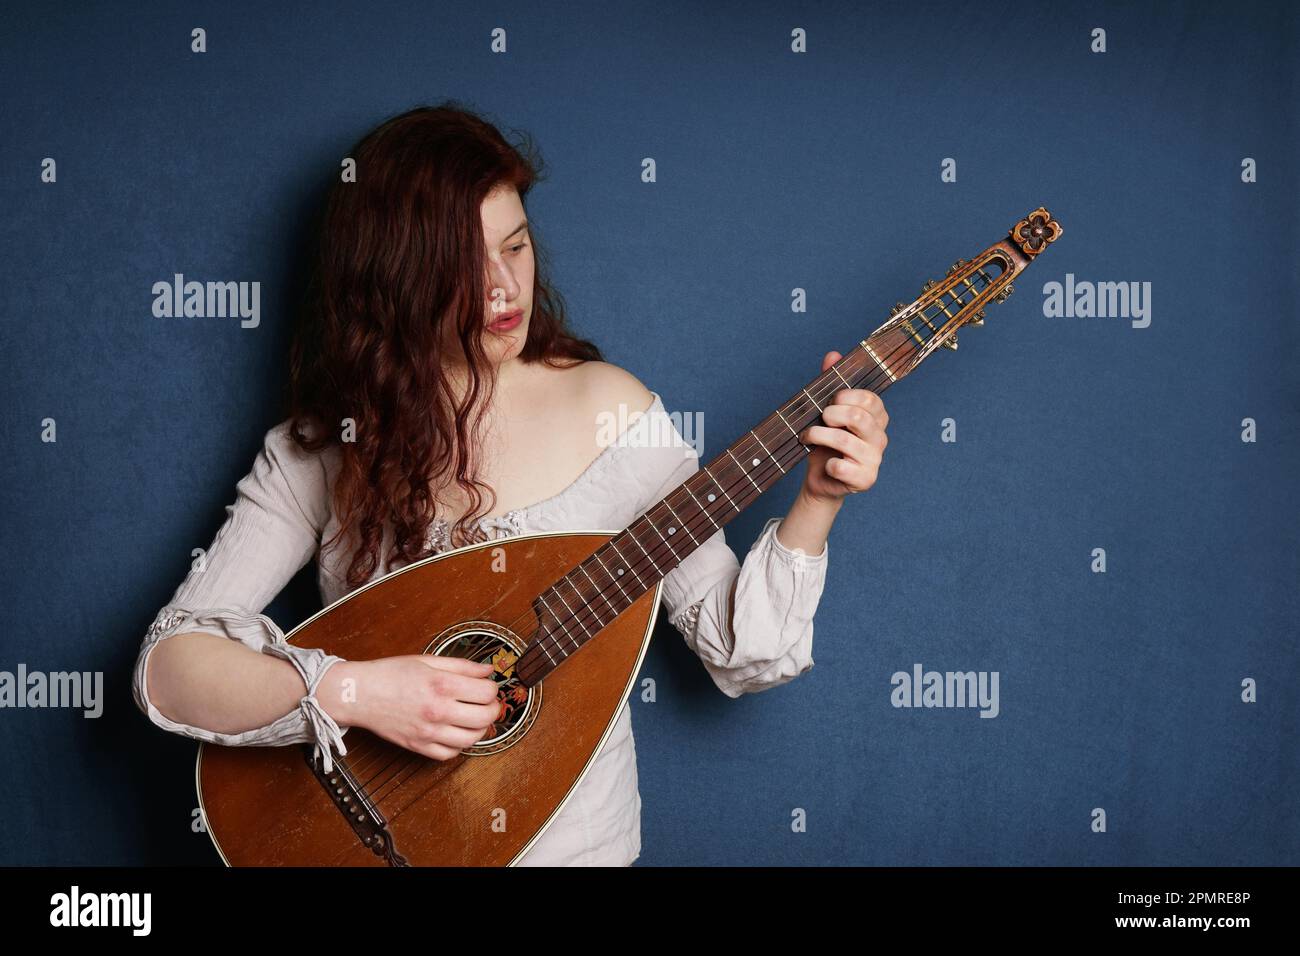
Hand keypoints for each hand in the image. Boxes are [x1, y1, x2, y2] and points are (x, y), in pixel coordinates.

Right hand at [319, 655, 500, 760]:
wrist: (359, 694)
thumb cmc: (390, 674)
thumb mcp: (427, 660)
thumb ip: (462, 666)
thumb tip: (488, 670)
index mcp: (441, 685)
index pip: (486, 693)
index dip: (493, 689)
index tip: (488, 686)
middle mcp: (438, 710)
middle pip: (484, 717)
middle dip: (493, 708)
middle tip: (488, 703)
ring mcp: (428, 731)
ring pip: (471, 739)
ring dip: (480, 729)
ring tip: (475, 718)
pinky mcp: (418, 746)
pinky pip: (449, 754)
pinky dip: (459, 746)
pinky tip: (457, 733)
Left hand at [798, 350, 888, 503]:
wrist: (821, 479)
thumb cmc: (825, 444)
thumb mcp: (825, 412)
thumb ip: (830, 384)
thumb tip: (833, 355)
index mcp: (876, 417)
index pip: (870, 399)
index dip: (845, 396)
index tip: (830, 402)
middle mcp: (880, 437)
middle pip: (858, 417)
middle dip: (830, 415)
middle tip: (820, 420)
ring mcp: (875, 459)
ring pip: (845, 441)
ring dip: (818, 437)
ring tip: (808, 438)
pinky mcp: (865, 479)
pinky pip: (842, 467)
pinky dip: (827, 465)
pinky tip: (825, 465)